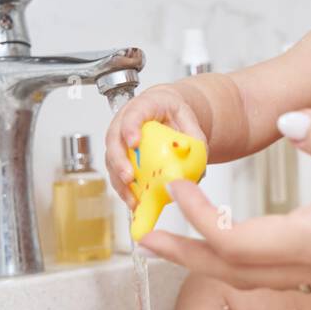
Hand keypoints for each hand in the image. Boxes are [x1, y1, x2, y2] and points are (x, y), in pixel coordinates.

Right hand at [105, 85, 206, 206]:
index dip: (130, 128)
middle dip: (119, 161)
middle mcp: (123, 122)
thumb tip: (199, 159)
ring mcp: (119, 140)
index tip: (134, 142)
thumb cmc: (172, 113)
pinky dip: (125, 190)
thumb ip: (194, 135)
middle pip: (114, 140)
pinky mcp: (119, 157)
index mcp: (142, 107)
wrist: (164, 111)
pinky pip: (117, 174)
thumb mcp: (187, 117)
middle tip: (128, 177)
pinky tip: (135, 203)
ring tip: (132, 199)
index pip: (133, 115)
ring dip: (119, 181)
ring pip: (111, 160)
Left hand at [139, 109, 310, 309]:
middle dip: (186, 250)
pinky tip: (257, 236)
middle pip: (238, 267)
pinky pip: (290, 267)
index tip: (170, 190)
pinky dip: (253, 253)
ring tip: (184, 235)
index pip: (239, 240)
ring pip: (262, 271)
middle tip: (146, 234)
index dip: (196, 219)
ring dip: (214, 253)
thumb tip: (288, 122)